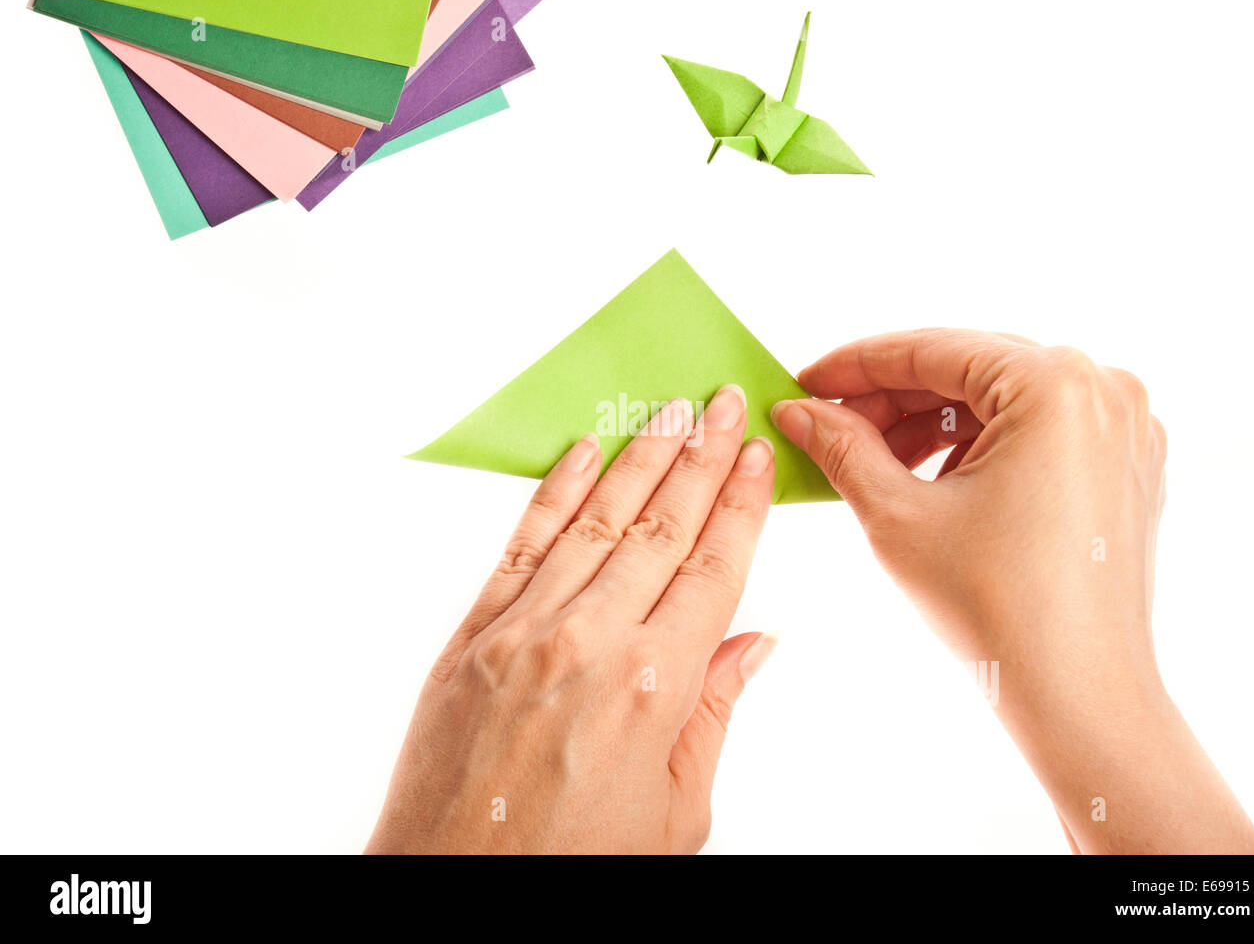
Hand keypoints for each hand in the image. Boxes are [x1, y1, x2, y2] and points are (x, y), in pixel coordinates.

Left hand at [368, 386, 777, 853]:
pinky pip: (521, 546)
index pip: (715, 569)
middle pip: (662, 528)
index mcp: (655, 687)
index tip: (756, 457)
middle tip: (722, 402)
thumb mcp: (676, 810)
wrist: (455, 893)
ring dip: (638, 459)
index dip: (740, 505)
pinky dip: (555, 495)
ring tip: (668, 411)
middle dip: (700, 458)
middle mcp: (591, 642)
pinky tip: (583, 456)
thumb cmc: (572, 866)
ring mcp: (525, 632)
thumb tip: (754, 644)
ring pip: (595, 522)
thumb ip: (713, 714)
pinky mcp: (473, 637)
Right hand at [772, 329, 1253, 852]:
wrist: (1079, 695)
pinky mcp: (1124, 462)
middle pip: (967, 368)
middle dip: (890, 397)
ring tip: (870, 460)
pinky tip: (927, 477)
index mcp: (1054, 384)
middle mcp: (1101, 387)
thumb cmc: (1000, 609)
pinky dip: (977, 444)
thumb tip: (798, 411)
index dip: (854, 367)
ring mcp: (1122, 425)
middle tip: (825, 425)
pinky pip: (1036, 429)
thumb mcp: (898, 515)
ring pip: (999, 398)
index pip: (930, 350)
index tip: (803, 385)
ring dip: (930, 422)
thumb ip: (843, 446)